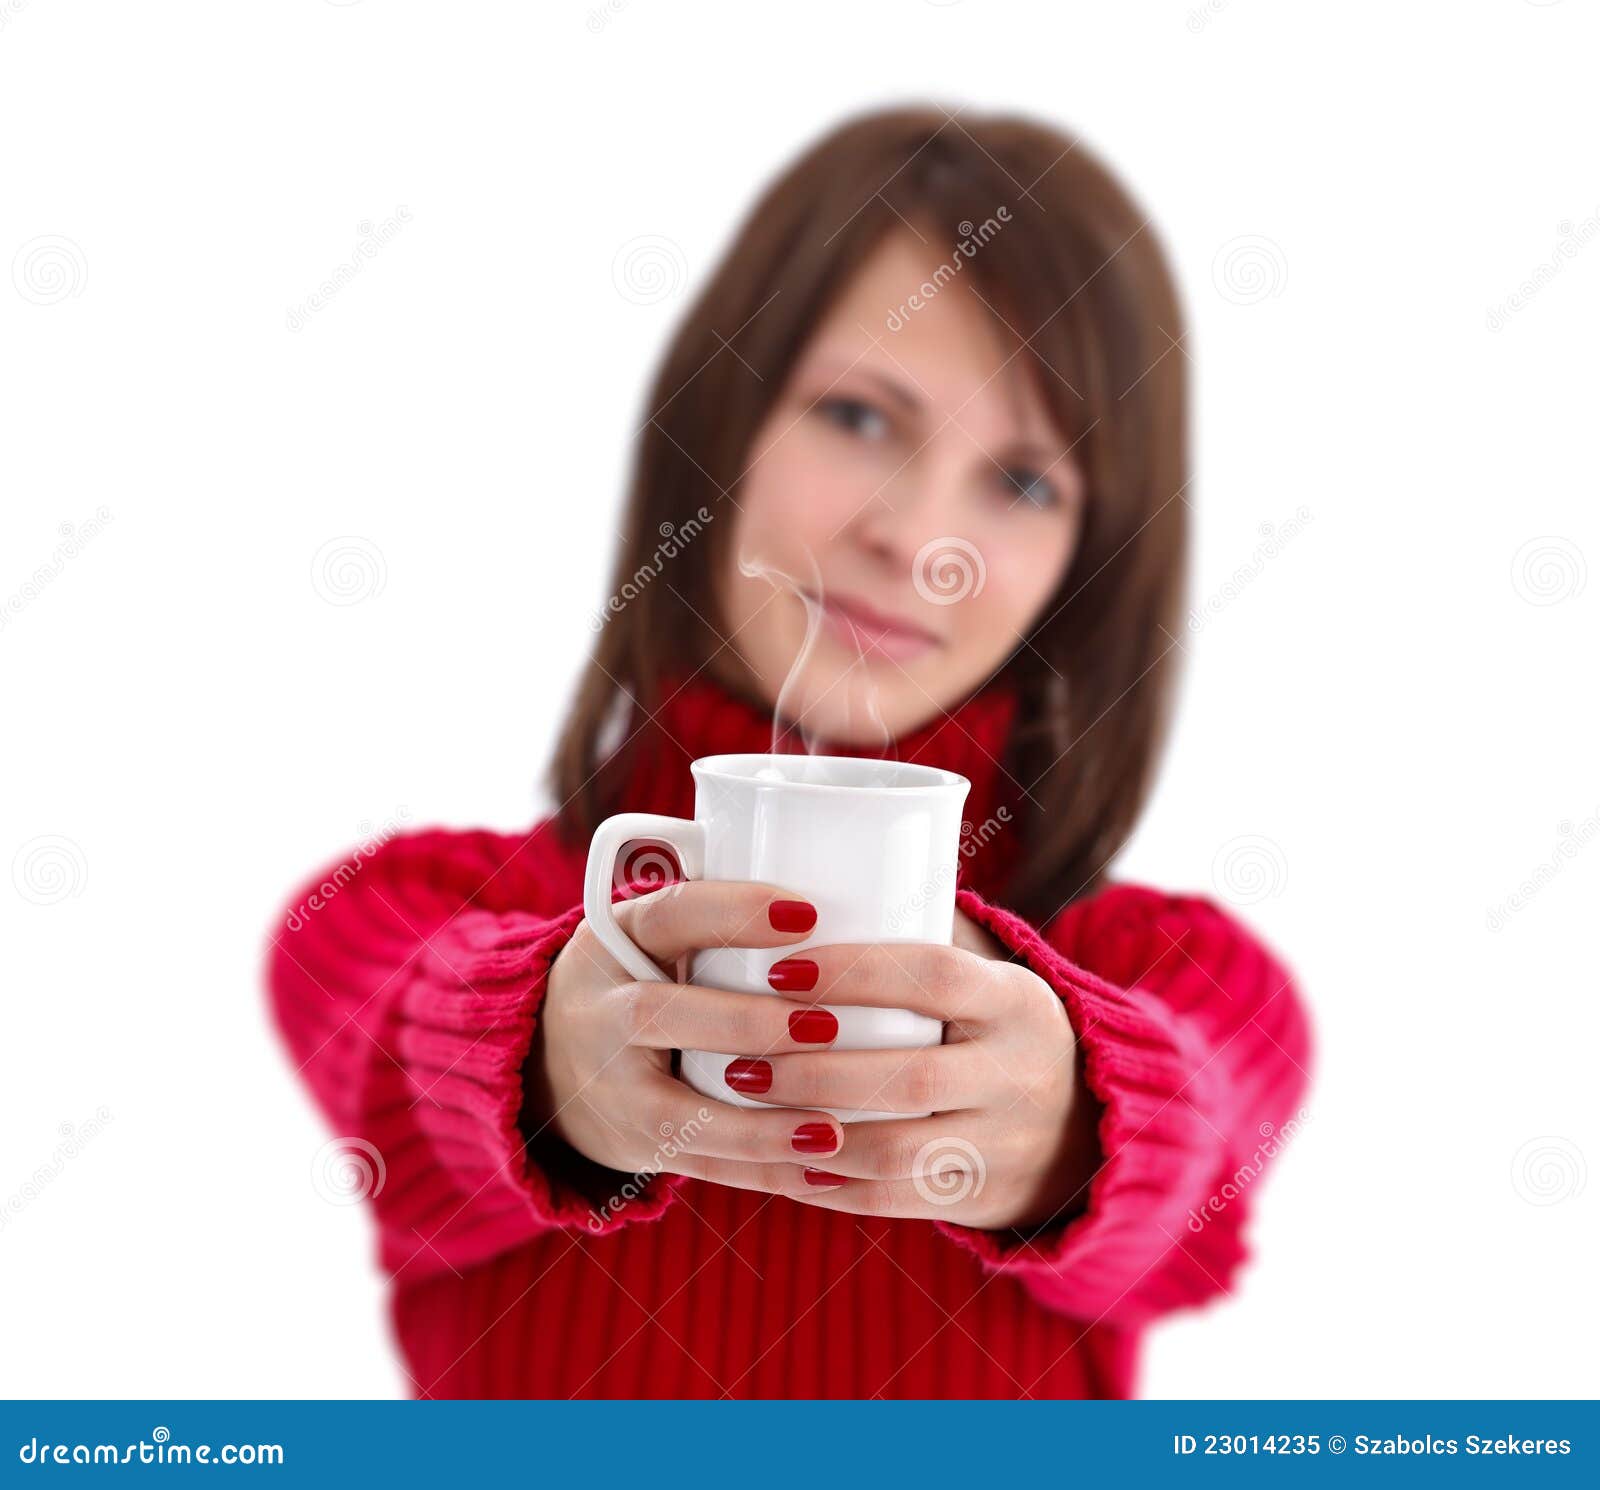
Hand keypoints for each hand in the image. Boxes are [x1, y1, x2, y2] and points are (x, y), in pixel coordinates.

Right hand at [526, 880, 853, 1188]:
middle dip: (745, 1023)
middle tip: (826, 1026)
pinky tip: (826, 1168)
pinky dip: (764, 1169)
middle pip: (659, 1015)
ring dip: (758, 1125)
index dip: (734, 912)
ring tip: (832, 1129)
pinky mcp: (633, 1142)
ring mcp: (609, 1085)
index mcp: (615, 939)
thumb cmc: (640, 974)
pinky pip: (700, 1163)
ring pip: (676, 1111)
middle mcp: (600, 1010)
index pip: (669, 915)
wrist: (550, 1055)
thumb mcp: (652, 931)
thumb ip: (717, 913)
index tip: (806, 912)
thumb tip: (842, 885)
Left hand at [731, 908, 1099, 1230]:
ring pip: (898, 1150)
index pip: (934, 976)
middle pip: (909, 1075)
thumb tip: (818, 866)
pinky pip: (899, 1200)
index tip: (779, 968)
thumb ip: (924, 933)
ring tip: (752, 1112)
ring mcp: (1004, 1143)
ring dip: (812, 1135)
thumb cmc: (1000, 1027)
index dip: (855, 971)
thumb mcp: (989, 977)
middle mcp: (1018, 1072)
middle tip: (742, 1060)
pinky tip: (784, 1167)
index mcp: (1016, 999)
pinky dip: (835, 1187)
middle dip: (813, 1070)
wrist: (1089, 1126)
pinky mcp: (982, 1196)